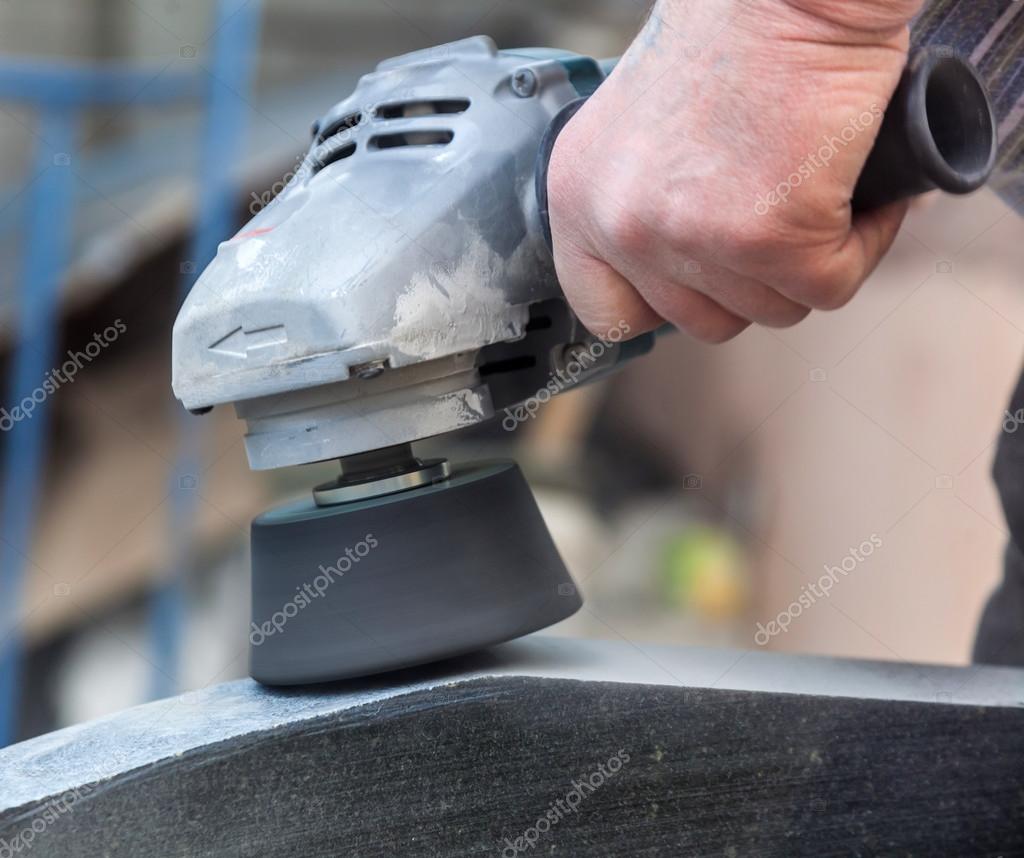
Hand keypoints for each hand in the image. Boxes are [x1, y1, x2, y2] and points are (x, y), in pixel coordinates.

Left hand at [546, 0, 923, 341]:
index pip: (606, 309)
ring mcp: (692, 237)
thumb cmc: (729, 35)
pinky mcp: (769, 237)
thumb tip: (695, 274)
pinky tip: (857, 198)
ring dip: (806, 262)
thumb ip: (647, 206)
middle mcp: (622, 226)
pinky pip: (828, 286)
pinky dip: (859, 245)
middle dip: (749, 279)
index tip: (700, 283)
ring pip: (769, 308)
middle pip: (700, 319)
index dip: (664, 304)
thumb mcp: (643, 133)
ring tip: (817, 194)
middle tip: (776, 220)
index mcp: (580, 199)